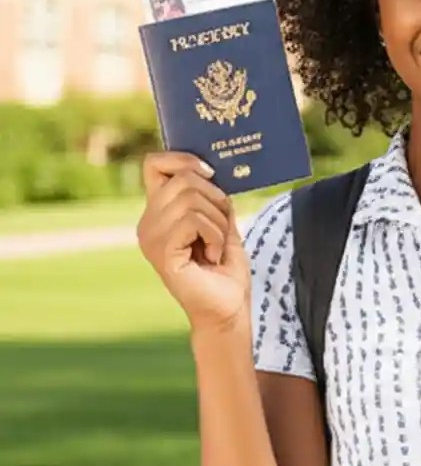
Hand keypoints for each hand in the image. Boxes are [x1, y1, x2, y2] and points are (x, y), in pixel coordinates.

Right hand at [137, 153, 249, 333]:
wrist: (228, 307)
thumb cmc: (226, 268)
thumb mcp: (222, 221)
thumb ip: (212, 196)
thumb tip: (210, 167)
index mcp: (160, 211)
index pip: (155, 164)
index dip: (183, 159)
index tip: (210, 173)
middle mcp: (148, 222)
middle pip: (184, 178)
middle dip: (217, 198)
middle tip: (221, 229)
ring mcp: (151, 237)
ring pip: (191, 198)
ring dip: (218, 222)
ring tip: (215, 246)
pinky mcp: (161, 252)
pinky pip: (193, 221)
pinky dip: (214, 235)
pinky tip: (211, 255)